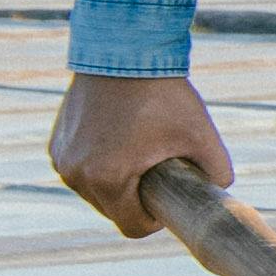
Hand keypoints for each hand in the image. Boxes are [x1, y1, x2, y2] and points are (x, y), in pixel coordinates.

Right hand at [50, 72, 233, 231]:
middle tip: (159, 171)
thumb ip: (218, 174)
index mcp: (107, 179)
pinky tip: (119, 140)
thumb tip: (218, 194)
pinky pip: (82, 168)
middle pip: (112, 210)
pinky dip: (99, 163)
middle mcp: (76, 173)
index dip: (156, 219)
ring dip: (116, 182)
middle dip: (136, 199)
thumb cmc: (163, 93)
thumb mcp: (203, 137)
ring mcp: (62, 157)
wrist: (124, 48)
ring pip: (95, 190)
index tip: (169, 198)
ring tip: (138, 152)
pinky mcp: (56, 142)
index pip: (133, 227)